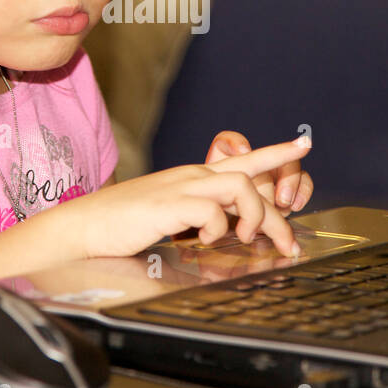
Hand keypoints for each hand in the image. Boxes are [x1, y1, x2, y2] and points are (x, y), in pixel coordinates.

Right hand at [72, 137, 313, 258]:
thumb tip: (223, 226)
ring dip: (253, 217)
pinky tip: (204, 240)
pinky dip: (217, 229)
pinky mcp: (169, 205)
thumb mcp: (170, 214)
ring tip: (244, 240)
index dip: (276, 152)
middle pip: (251, 179)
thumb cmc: (123, 224)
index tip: (303, 144)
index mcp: (194, 177)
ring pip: (240, 187)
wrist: (84, 227)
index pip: (243, 157)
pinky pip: (211, 211)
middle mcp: (192, 176)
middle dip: (278, 215)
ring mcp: (181, 188)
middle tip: (289, 244)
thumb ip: (197, 213)